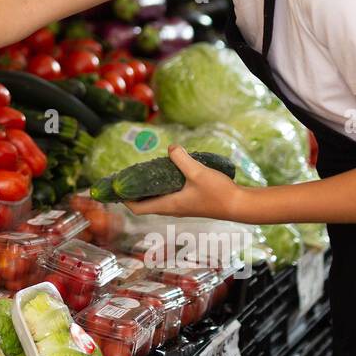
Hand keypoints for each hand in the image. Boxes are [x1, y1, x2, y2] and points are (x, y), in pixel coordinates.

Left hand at [122, 145, 242, 219]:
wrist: (239, 204)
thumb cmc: (218, 193)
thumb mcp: (197, 172)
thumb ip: (182, 160)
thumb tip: (171, 147)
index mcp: (168, 205)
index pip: (137, 208)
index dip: (123, 199)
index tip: (115, 187)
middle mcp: (171, 208)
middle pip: (144, 203)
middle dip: (133, 191)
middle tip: (127, 174)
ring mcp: (180, 206)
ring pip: (156, 199)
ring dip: (148, 188)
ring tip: (144, 170)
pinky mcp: (189, 202)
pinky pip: (168, 195)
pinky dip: (161, 186)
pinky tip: (167, 171)